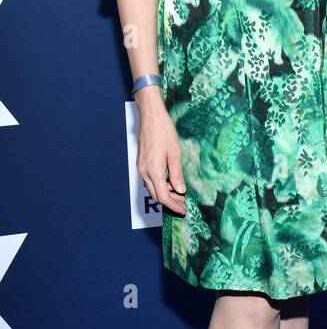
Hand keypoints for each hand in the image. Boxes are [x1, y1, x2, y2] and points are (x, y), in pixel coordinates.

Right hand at [136, 98, 186, 213]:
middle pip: (156, 195)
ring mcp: (141, 168)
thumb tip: (180, 191)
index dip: (173, 206)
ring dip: (165, 194)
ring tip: (179, 194)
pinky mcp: (141, 163)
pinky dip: (160, 185)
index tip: (183, 210)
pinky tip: (170, 182)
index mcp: (154, 171)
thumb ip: (177, 174)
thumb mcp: (175, 154)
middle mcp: (144, 172)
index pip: (163, 196)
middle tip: (183, 204)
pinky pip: (150, 180)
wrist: (151, 117)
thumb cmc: (164, 132)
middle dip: (170, 202)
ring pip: (152, 189)